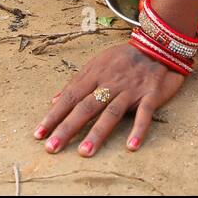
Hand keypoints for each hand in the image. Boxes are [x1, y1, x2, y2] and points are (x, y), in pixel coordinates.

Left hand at [34, 43, 185, 155]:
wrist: (158, 45)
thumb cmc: (124, 58)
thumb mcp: (97, 63)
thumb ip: (76, 82)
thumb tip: (54, 100)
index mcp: (95, 74)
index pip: (70, 97)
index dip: (54, 115)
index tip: (39, 134)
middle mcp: (110, 83)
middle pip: (86, 107)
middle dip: (68, 127)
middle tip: (52, 147)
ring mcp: (130, 90)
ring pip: (111, 113)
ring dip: (97, 133)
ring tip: (84, 152)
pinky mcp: (151, 95)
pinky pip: (144, 114)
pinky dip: (139, 129)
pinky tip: (132, 146)